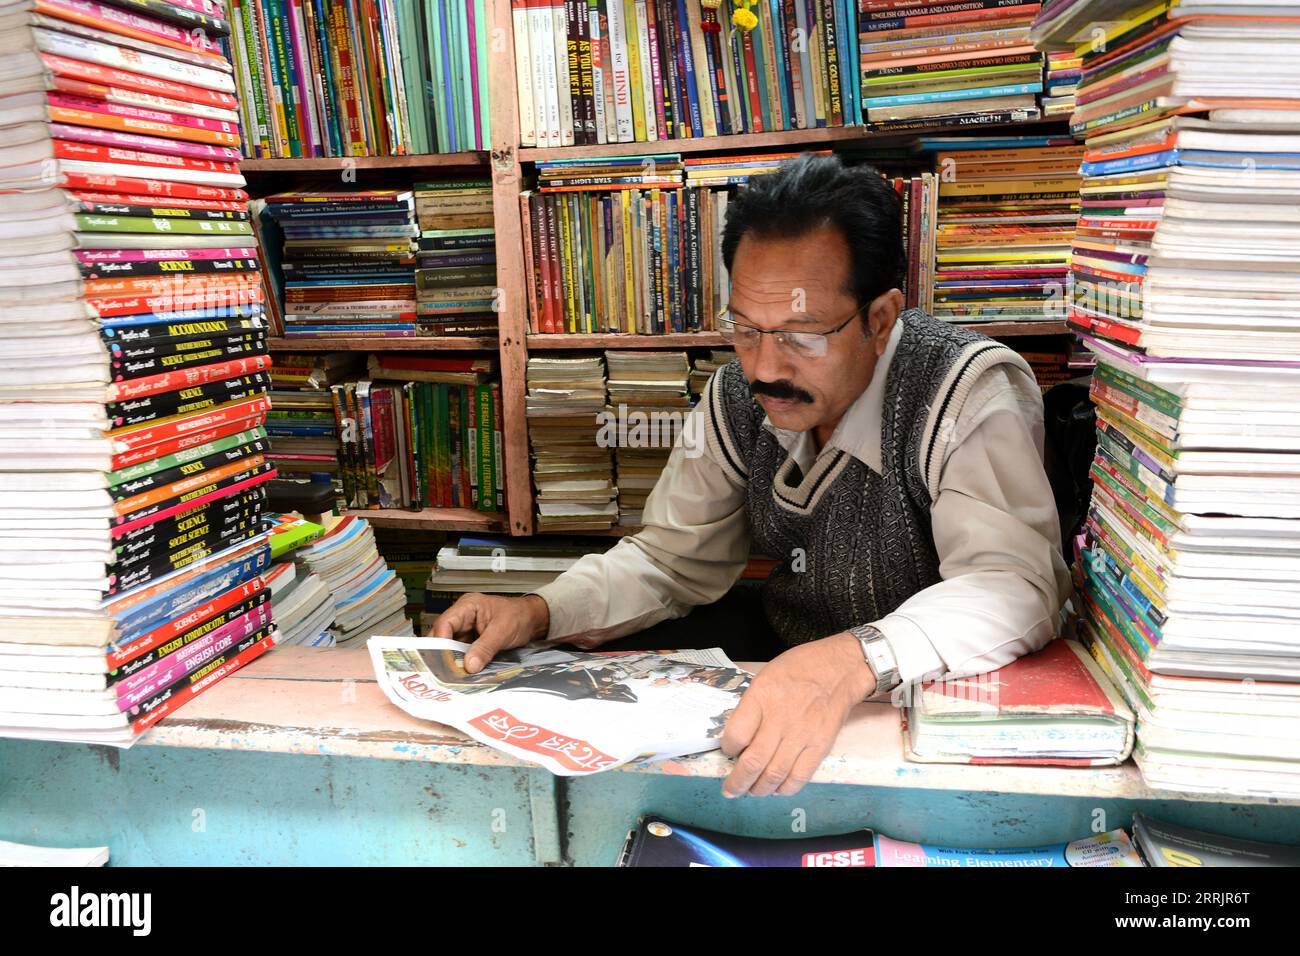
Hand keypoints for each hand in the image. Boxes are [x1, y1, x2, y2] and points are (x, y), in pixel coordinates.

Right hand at [427, 593, 550, 673]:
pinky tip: (462, 674)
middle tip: (443, 672)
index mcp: (467, 606)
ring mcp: (466, 630)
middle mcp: (463, 617)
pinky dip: (461, 663)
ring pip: (450, 647)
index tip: (441, 660)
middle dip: (442, 654)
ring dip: (451, 661)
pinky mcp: (471, 642)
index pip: (444, 623)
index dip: (440, 642)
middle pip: (443, 636)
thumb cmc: (520, 616)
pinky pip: (461, 654)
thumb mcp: (503, 631)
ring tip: (451, 676)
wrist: (533, 621)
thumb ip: (485, 648)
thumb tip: (469, 665)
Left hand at [720, 632, 874, 797]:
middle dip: (737, 782)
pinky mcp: (820, 747)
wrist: (840, 669)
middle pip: (753, 761)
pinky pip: (799, 777)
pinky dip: (784, 789)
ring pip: (774, 774)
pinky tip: (776, 788)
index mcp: (762, 697)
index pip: (736, 734)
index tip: (728, 751)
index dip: (727, 749)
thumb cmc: (799, 668)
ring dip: (759, 789)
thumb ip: (751, 707)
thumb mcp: (765, 677)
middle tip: (731, 790)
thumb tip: (738, 738)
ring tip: (751, 791)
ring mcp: (802, 735)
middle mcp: (780, 718)